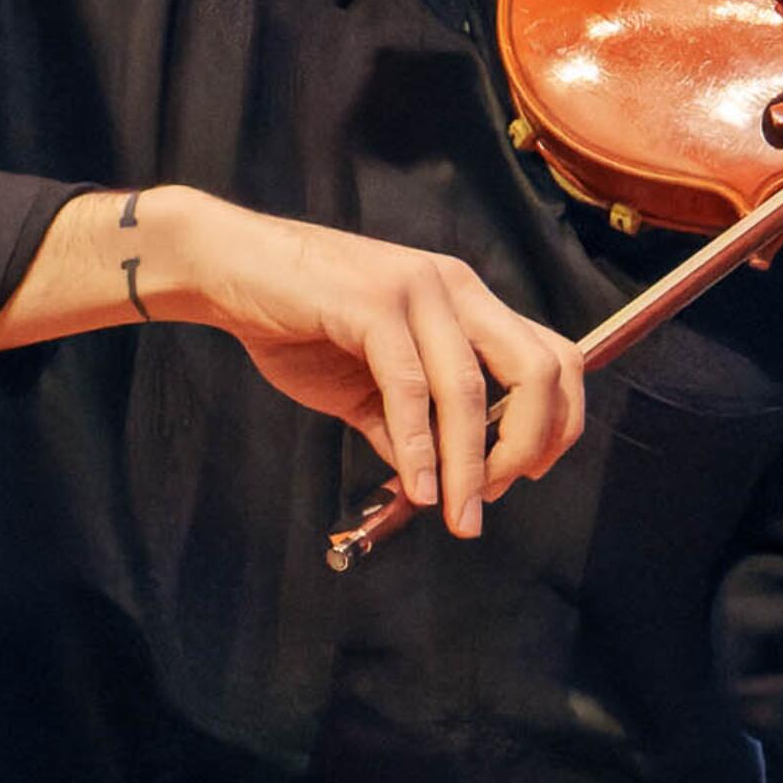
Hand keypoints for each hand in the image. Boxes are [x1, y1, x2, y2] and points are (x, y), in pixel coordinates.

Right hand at [162, 194, 587, 539]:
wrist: (225, 268)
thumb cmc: (296, 320)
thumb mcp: (365, 384)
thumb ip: (406, 426)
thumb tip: (436, 482)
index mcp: (467, 303)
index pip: (552, 356)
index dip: (557, 421)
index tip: (530, 473)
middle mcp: (456, 289)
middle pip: (539, 369)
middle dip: (533, 444)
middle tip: (498, 495)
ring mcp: (418, 291)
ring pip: (472, 388)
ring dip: (470, 465)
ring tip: (458, 515)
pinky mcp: (373, 303)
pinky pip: (410, 386)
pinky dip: (418, 446)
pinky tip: (416, 486)